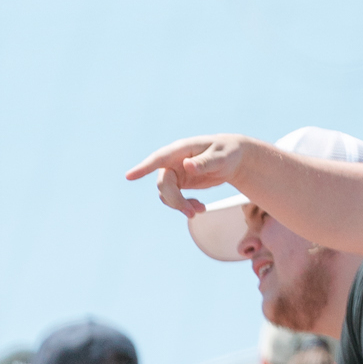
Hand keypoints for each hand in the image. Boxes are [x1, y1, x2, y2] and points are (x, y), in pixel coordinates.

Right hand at [125, 135, 248, 214]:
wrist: (233, 159)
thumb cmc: (228, 153)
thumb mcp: (221, 158)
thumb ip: (205, 162)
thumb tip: (187, 166)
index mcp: (182, 149)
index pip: (160, 158)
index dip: (144, 168)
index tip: (129, 176)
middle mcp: (174, 161)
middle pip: (164, 184)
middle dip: (175, 200)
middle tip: (192, 213)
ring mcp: (174, 172)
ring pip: (166, 193)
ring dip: (180, 205)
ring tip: (200, 210)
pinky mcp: (179, 183)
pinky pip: (173, 198)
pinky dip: (184, 206)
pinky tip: (200, 208)